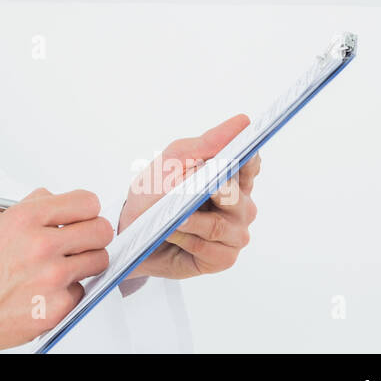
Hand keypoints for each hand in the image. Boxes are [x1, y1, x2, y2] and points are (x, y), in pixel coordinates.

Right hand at [0, 187, 111, 352]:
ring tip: (63, 267)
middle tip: (84, 241)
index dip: (88, 209)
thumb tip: (58, 200)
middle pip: (101, 230)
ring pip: (99, 260)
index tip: (85, 216)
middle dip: (94, 235)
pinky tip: (46, 291)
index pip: (86, 202)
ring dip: (86, 263)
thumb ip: (32, 208)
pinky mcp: (57, 307)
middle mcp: (41, 245)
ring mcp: (51, 278)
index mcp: (25, 218)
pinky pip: (81, 291)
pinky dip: (68, 292)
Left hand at [118, 113, 260, 280]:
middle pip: (237, 195)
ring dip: (191, 220)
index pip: (251, 164)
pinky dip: (186, 239)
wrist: (129, 233)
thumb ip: (206, 144)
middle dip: (211, 191)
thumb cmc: (152, 194)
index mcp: (229, 178)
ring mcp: (233, 233)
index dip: (248, 159)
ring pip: (223, 225)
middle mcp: (238, 205)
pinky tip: (171, 234)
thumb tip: (243, 122)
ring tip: (171, 217)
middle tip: (194, 189)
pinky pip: (211, 248)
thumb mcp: (172, 162)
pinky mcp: (222, 258)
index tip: (239, 155)